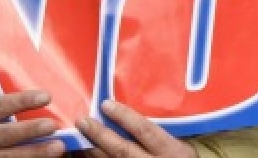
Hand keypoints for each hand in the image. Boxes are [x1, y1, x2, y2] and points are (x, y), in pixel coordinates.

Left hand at [76, 100, 195, 157]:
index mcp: (171, 151)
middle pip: (122, 150)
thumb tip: (129, 114)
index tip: (106, 104)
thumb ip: (160, 134)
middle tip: (82, 120)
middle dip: (100, 135)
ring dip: (91, 152)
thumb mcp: (181, 147)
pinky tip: (82, 155)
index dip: (125, 117)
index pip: (145, 131)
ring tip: (77, 139)